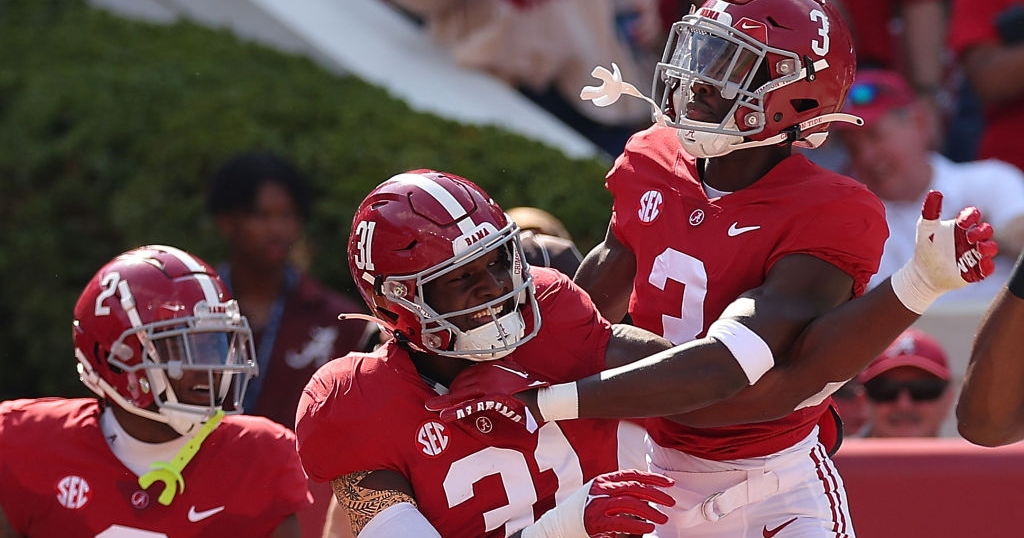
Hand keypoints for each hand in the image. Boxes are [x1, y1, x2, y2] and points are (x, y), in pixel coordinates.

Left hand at [425, 360, 548, 441]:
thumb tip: (505, 359)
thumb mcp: (515, 369)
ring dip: (444, 401)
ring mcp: (488, 385)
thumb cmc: (530, 385)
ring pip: (460, 394)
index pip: (466, 373)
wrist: (540, 396)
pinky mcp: (491, 398)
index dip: (456, 384)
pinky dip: (455, 411)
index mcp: (490, 365)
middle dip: (447, 394)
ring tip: (431, 406)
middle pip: (460, 383)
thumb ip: (506, 364)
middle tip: (435, 401)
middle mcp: (486, 373)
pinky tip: (444, 415)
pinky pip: (469, 405)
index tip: (448, 390)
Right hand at [519, 469, 675, 537]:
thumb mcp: (600, 493)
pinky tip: (648, 527)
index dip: (653, 477)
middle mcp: (601, 489)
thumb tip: (645, 493)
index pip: (633, 474)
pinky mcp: (595, 521)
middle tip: (670, 502)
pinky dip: (637, 525)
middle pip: (635, 488)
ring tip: (662, 518)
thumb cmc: (582, 509)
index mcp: (604, 479)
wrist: (559, 524)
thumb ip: (618, 490)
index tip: (668, 483)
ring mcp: (598, 504)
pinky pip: (621, 522)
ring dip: (650, 511)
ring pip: (630, 503)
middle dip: (656, 494)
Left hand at [891, 190, 998, 312]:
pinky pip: (987, 268)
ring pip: (990, 248)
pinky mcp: (976, 270)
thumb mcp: (925, 229)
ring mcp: (975, 254)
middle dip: (981, 231)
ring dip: (988, 247)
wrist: (922, 273)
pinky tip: (982, 264)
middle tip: (969, 235)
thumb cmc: (925, 247)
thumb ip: (930, 211)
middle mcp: (971, 238)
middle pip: (985, 230)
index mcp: (961, 225)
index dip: (971, 216)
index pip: (972, 215)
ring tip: (979, 248)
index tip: (963, 221)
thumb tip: (935, 192)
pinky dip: (987, 266)